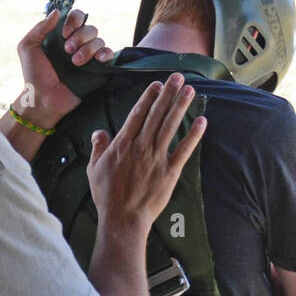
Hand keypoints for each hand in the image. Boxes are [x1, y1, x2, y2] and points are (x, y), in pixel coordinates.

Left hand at [13, 8, 113, 127]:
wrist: (43, 98)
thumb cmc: (33, 74)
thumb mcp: (28, 47)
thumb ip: (39, 28)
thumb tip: (57, 12)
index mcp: (63, 35)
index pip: (77, 17)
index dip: (74, 20)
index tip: (64, 33)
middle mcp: (78, 43)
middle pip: (90, 28)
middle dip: (80, 37)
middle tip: (67, 51)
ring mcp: (88, 56)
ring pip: (99, 41)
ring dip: (88, 49)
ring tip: (75, 62)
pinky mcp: (97, 70)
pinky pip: (109, 55)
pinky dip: (106, 54)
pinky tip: (98, 59)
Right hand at [87, 74, 205, 226]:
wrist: (122, 218)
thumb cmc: (106, 196)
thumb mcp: (94, 169)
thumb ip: (98, 148)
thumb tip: (98, 133)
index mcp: (123, 143)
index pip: (138, 113)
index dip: (149, 97)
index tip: (157, 85)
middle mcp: (141, 146)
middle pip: (157, 114)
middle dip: (168, 93)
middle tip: (178, 77)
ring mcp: (157, 158)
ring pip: (171, 126)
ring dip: (181, 106)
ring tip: (189, 90)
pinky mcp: (170, 172)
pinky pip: (184, 150)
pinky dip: (194, 135)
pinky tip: (202, 121)